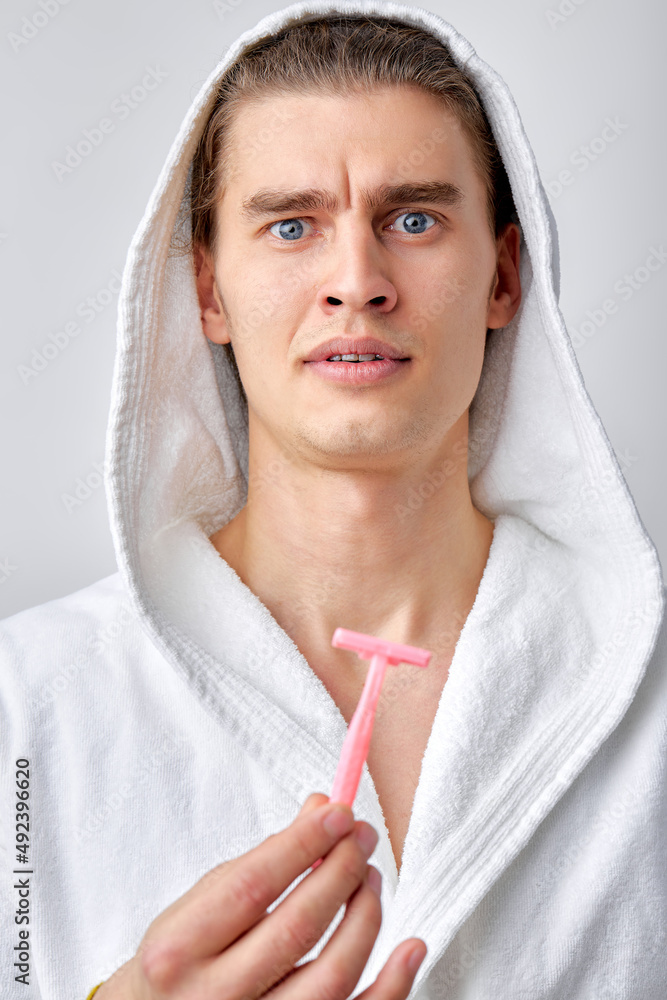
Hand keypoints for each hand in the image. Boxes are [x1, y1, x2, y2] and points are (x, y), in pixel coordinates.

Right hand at [96, 792, 425, 997]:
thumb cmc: (179, 963)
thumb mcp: (197, 906)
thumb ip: (258, 862)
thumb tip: (321, 809)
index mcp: (179, 949)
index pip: (254, 886)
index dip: (303, 844)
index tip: (338, 812)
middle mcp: (212, 998)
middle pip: (297, 927)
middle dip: (341, 871)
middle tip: (362, 837)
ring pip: (332, 978)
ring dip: (365, 918)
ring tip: (370, 879)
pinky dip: (392, 986)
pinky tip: (408, 947)